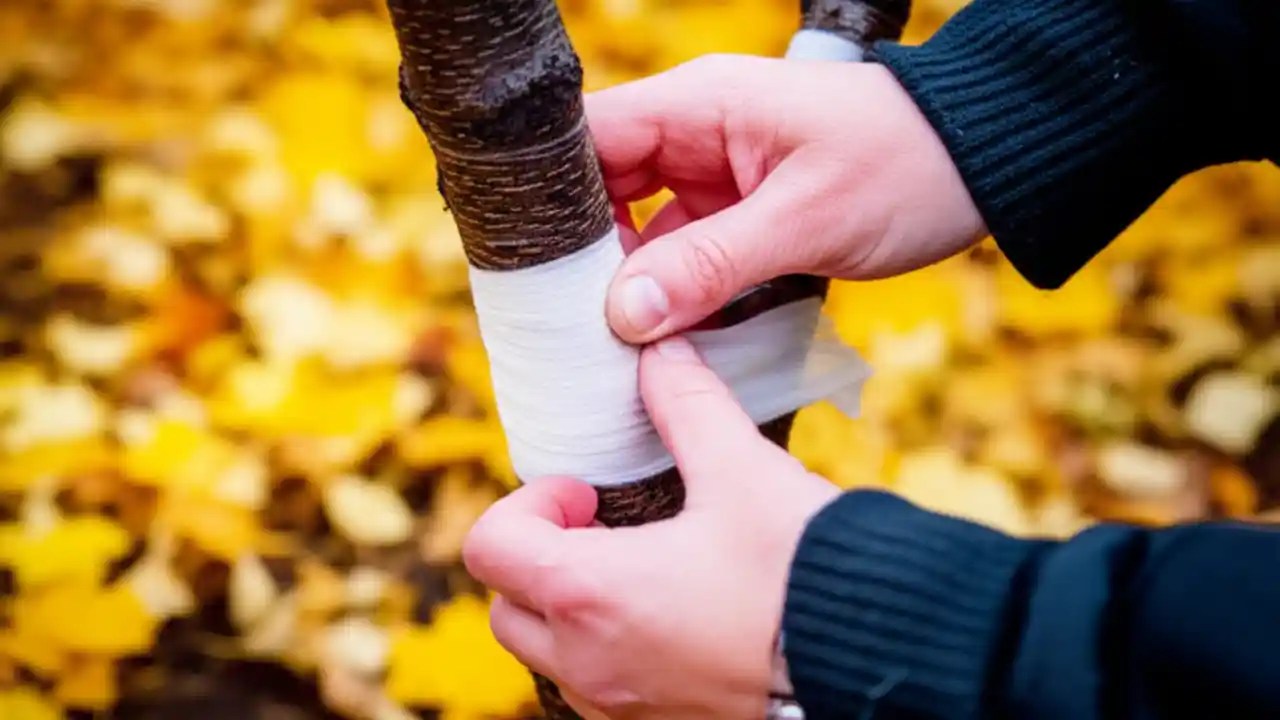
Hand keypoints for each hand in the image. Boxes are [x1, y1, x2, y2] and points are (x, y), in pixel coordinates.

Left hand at [462, 337, 839, 718]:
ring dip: (570, 609)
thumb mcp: (742, 471)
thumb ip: (688, 403)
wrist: (881, 659)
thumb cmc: (804, 571)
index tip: (587, 490)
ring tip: (640, 573)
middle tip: (603, 527)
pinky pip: (599, 692)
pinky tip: (671, 620)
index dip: (528, 504)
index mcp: (591, 594)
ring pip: (549, 657)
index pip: (490, 546)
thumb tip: (660, 349)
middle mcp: (591, 663)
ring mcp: (624, 709)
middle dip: (539, 558)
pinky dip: (608, 652)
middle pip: (507, 608)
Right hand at [587, 55, 985, 342]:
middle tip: (561, 324)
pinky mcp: (742, 216)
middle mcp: (696, 136)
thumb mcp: (807, 219)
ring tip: (602, 345)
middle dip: (582, 256)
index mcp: (700, 106)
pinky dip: (673, 296)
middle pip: (602, 192)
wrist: (983, 165)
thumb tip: (624, 315)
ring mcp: (717, 178)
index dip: (549, 196)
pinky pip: (685, 256)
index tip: (523, 265)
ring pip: (640, 232)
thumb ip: (712, 265)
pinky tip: (658, 340)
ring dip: (629, 285)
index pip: (589, 139)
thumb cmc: (904, 166)